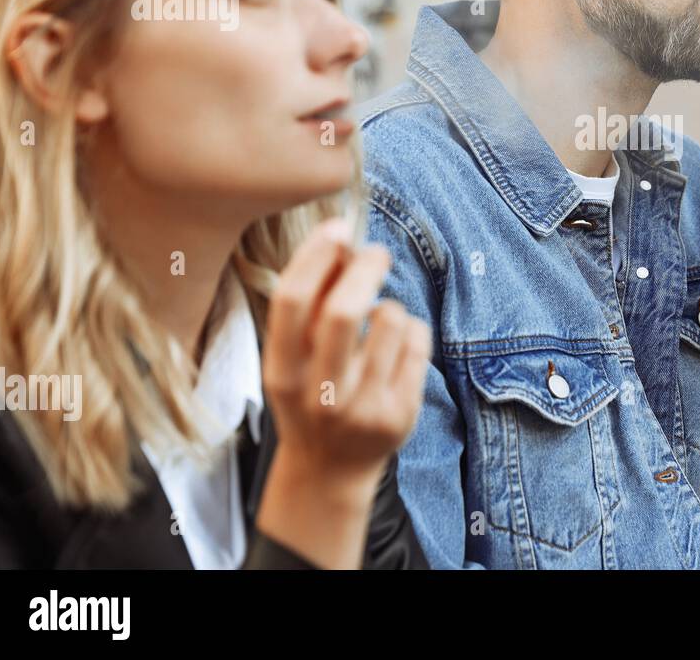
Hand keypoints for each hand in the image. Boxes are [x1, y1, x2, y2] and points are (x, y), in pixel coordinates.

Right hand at [256, 217, 430, 567]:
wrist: (329, 471)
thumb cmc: (310, 396)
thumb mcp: (292, 360)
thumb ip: (308, 307)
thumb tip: (339, 239)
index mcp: (282, 374)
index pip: (291, 302)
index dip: (315, 255)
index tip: (337, 228)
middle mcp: (319, 394)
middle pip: (343, 309)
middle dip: (364, 267)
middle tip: (376, 252)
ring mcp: (363, 407)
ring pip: (390, 318)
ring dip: (389, 304)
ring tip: (381, 319)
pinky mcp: (401, 414)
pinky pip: (417, 340)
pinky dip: (411, 329)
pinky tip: (397, 346)